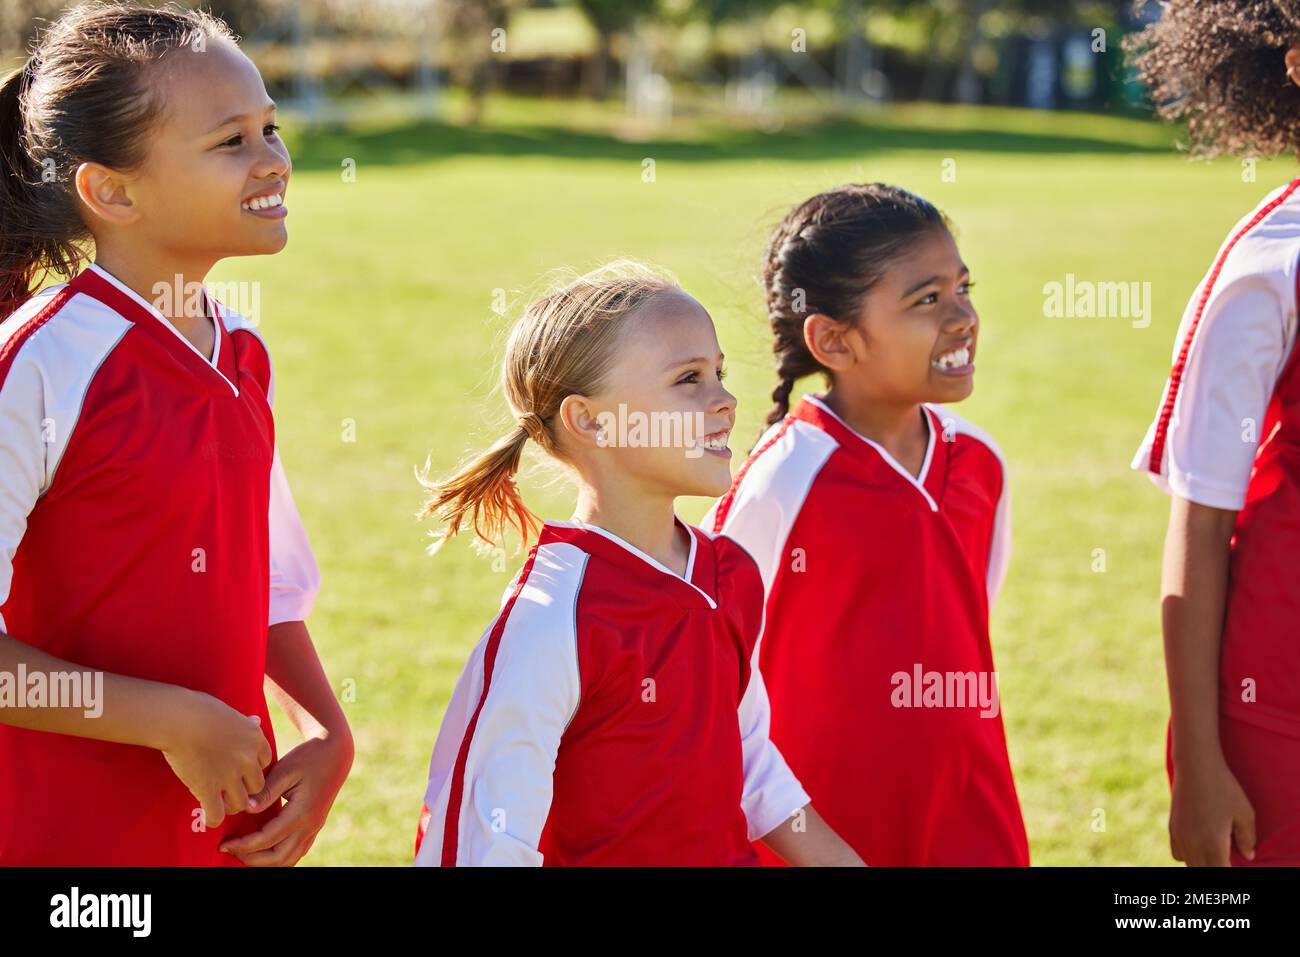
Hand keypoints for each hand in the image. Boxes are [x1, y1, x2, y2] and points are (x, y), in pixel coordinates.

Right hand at [160, 691, 272, 828]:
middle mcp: (248, 760)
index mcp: (256, 739)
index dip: (252, 768)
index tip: (241, 770)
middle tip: (232, 790)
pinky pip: (217, 814)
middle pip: (257, 785)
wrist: (180, 719)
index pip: (265, 761)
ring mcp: (229, 776)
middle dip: (246, 789)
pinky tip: (208, 818)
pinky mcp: (208, 788)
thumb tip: (256, 720)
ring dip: (232, 806)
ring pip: (241, 803)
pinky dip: (213, 819)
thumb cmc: (201, 710)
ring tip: (221, 805)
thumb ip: (245, 723)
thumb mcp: (232, 713)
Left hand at [218, 732, 352, 865]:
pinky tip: (263, 849)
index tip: (224, 843)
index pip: (267, 839)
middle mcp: (310, 826)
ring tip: (243, 853)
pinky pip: (296, 852)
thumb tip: (245, 809)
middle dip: (251, 858)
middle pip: (278, 858)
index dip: (243, 845)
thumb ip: (266, 791)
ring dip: (264, 862)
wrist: (336, 752)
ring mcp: (314, 828)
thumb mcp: (285, 769)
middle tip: (229, 849)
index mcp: (302, 813)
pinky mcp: (315, 826)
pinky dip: (278, 857)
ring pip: (288, 859)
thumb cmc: (309, 757)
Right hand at [1169, 755, 1255, 865]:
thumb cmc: (1224, 787)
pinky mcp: (1172, 828)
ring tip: (1214, 852)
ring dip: (1201, 863)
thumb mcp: (1245, 813)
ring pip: (1190, 864)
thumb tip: (1248, 855)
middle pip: (1204, 871)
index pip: (1220, 872)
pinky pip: (1178, 854)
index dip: (1229, 870)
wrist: (1195, 766)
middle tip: (1227, 857)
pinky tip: (1199, 844)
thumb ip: (1248, 839)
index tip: (1234, 863)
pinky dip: (1188, 855)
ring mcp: (1180, 836)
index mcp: (1213, 844)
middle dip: (1216, 867)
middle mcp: (1193, 844)